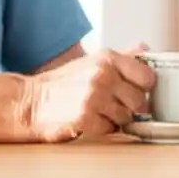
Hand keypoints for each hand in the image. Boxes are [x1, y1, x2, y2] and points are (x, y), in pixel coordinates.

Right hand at [22, 43, 155, 141]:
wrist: (31, 102)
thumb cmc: (64, 83)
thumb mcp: (93, 61)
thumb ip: (122, 57)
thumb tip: (145, 48)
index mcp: (108, 58)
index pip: (148, 76)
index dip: (144, 87)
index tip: (136, 90)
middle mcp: (103, 75)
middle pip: (140, 101)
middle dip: (131, 107)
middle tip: (115, 105)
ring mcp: (94, 97)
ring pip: (127, 117)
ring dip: (116, 119)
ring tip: (100, 112)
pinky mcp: (85, 118)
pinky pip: (111, 130)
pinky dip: (103, 129)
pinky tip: (91, 120)